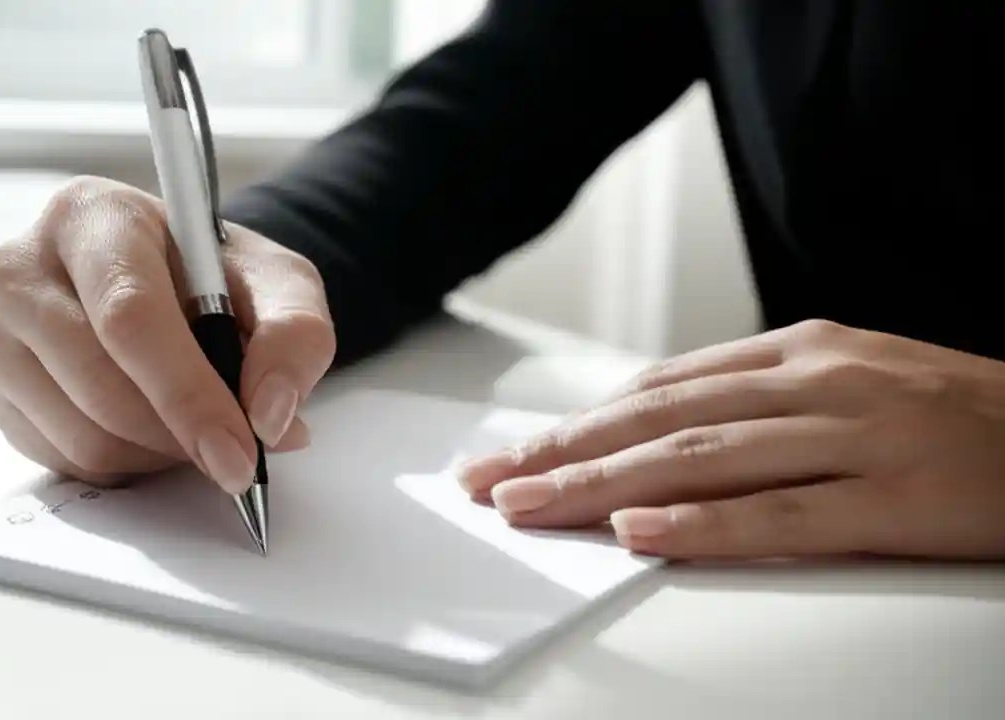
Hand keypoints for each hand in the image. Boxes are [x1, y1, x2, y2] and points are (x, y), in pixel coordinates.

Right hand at [0, 176, 334, 490]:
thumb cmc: (217, 278)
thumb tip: (269, 415)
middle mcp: (22, 267)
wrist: (172, 284)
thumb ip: (295, 335)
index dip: (187, 395)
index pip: (130, 317)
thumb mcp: (280, 285)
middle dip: (180, 435)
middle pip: (100, 382)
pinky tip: (152, 430)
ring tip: (195, 425)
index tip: (239, 453)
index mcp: (93, 217)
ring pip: (83, 435)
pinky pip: (64, 461)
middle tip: (236, 453)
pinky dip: (125, 465)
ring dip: (157, 454)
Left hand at [459, 320, 1004, 559]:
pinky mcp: (898, 496)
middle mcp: (817, 381)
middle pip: (661, 418)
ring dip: (605, 484)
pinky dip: (705, 524)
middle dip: (564, 452)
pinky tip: (641, 534)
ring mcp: (858, 435)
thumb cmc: (953, 415)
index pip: (659, 388)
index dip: (578, 422)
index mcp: (799, 351)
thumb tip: (656, 427)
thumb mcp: (846, 382)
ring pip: (704, 458)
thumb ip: (756, 399)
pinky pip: (784, 514)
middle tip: (489, 482)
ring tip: (531, 506)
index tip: (512, 453)